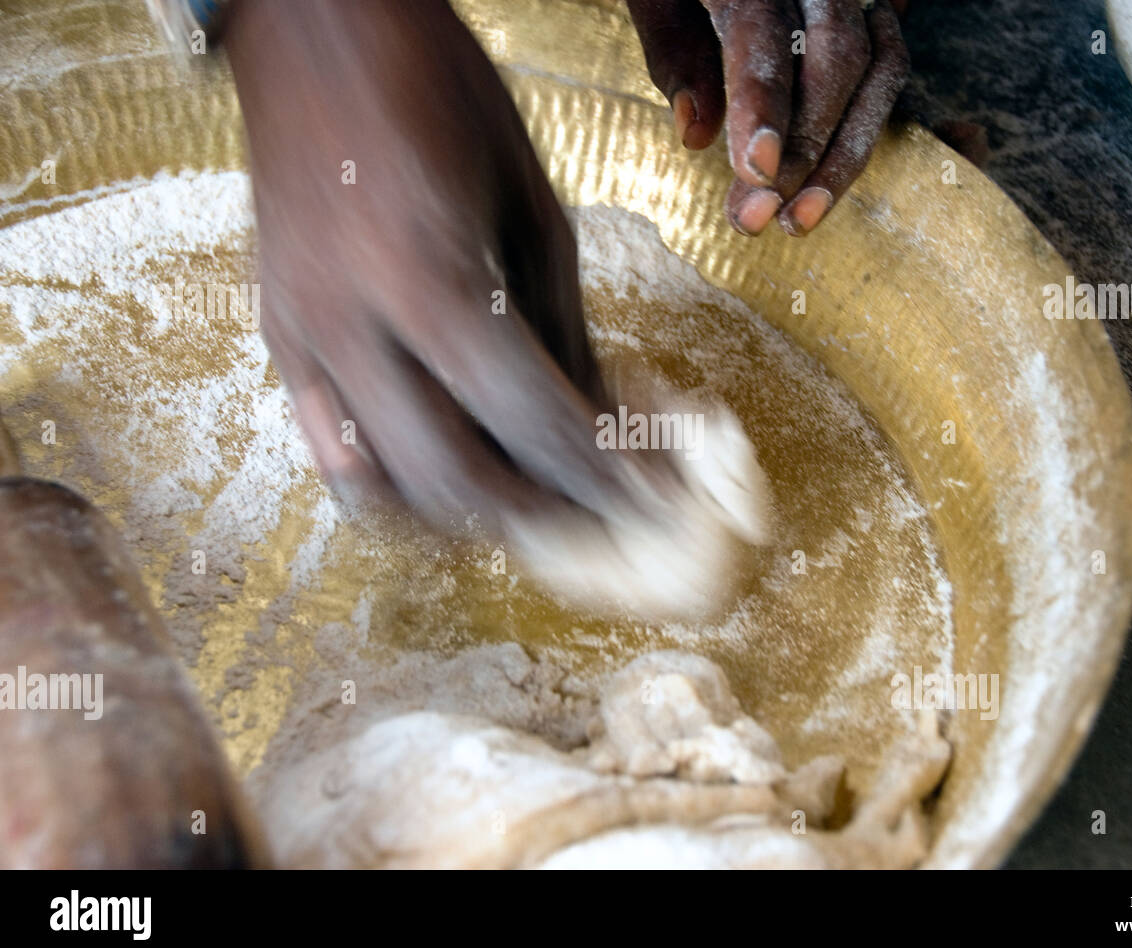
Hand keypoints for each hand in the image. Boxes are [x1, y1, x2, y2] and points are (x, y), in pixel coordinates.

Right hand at [224, 0, 655, 535]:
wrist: (316, 30)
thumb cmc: (439, 91)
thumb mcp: (532, 204)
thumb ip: (565, 329)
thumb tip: (605, 417)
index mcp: (425, 275)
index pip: (530, 420)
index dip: (605, 474)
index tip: (656, 501)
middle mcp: (348, 324)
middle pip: (455, 480)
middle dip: (545, 515)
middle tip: (603, 518)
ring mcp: (299, 339)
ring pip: (382, 492)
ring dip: (468, 518)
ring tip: (536, 505)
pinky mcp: (278, 339)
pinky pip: (333, 453)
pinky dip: (400, 489)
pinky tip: (451, 476)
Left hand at [626, 0, 908, 236]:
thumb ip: (676, 56)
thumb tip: (696, 136)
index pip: (764, 33)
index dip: (763, 106)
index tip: (756, 171)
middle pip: (834, 59)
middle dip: (801, 151)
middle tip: (758, 218)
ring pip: (876, 69)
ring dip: (840, 156)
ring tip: (796, 219)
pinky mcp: (874, 7)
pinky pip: (888, 65)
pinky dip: (862, 126)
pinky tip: (823, 179)